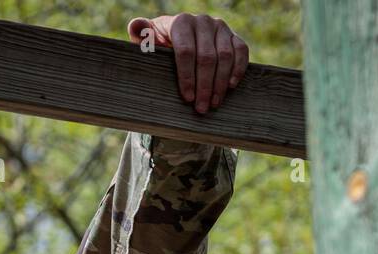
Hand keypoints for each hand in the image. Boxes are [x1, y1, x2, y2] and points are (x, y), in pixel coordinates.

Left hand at [127, 13, 249, 112]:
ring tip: (214, 103)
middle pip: (206, 57)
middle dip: (204, 86)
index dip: (187, 76)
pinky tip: (230, 86)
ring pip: (225, 56)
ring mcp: (220, 28)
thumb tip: (136, 26)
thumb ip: (141, 34)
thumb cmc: (161, 46)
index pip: (185, 51)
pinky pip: (242, 51)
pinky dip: (238, 69)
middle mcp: (203, 21)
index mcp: (181, 22)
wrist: (180, 40)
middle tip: (201, 108)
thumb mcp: (148, 41)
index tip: (187, 97)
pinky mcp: (234, 36)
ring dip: (220, 82)